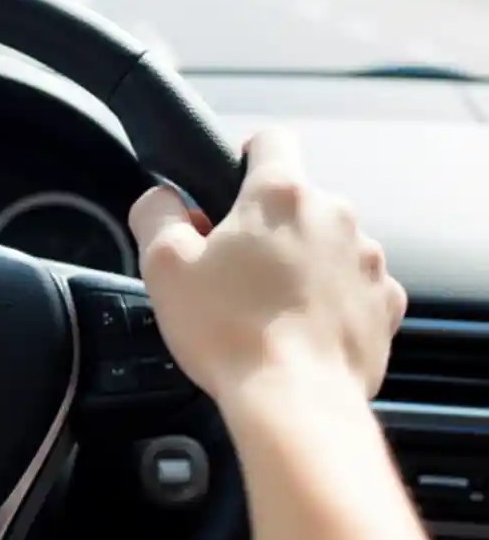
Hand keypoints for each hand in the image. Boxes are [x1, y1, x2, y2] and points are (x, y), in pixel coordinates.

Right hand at [128, 128, 406, 401]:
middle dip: (264, 226)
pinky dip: (328, 300)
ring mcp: (366, 259)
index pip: (269, 139)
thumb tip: (160, 198)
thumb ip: (155, 213)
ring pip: (326, 244)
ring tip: (265, 308)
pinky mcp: (385, 302)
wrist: (294, 400)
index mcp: (279, 195)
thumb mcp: (162, 265)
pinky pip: (352, 287)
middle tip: (229, 269)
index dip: (244, 156)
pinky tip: (298, 329)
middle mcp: (334, 215)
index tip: (229, 186)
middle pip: (296, 201)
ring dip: (299, 263)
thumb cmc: (230, 333)